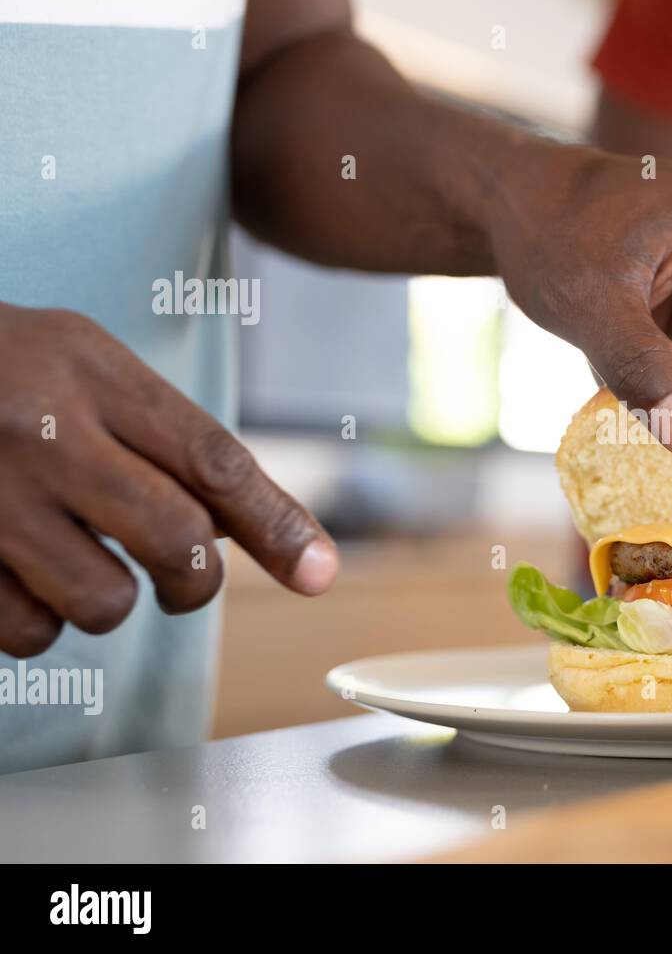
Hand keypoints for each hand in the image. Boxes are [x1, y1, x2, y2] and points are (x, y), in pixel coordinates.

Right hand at [0, 305, 338, 656]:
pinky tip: (19, 573)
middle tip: (182, 576)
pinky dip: (39, 620)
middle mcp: (38, 432)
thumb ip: (169, 437)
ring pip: (105, 601)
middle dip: (196, 576)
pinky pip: (27, 632)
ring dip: (111, 600)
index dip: (279, 523)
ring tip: (79, 560)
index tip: (319, 573)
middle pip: (177, 537)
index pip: (212, 458)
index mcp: (88, 370)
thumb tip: (265, 533)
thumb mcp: (84, 363)